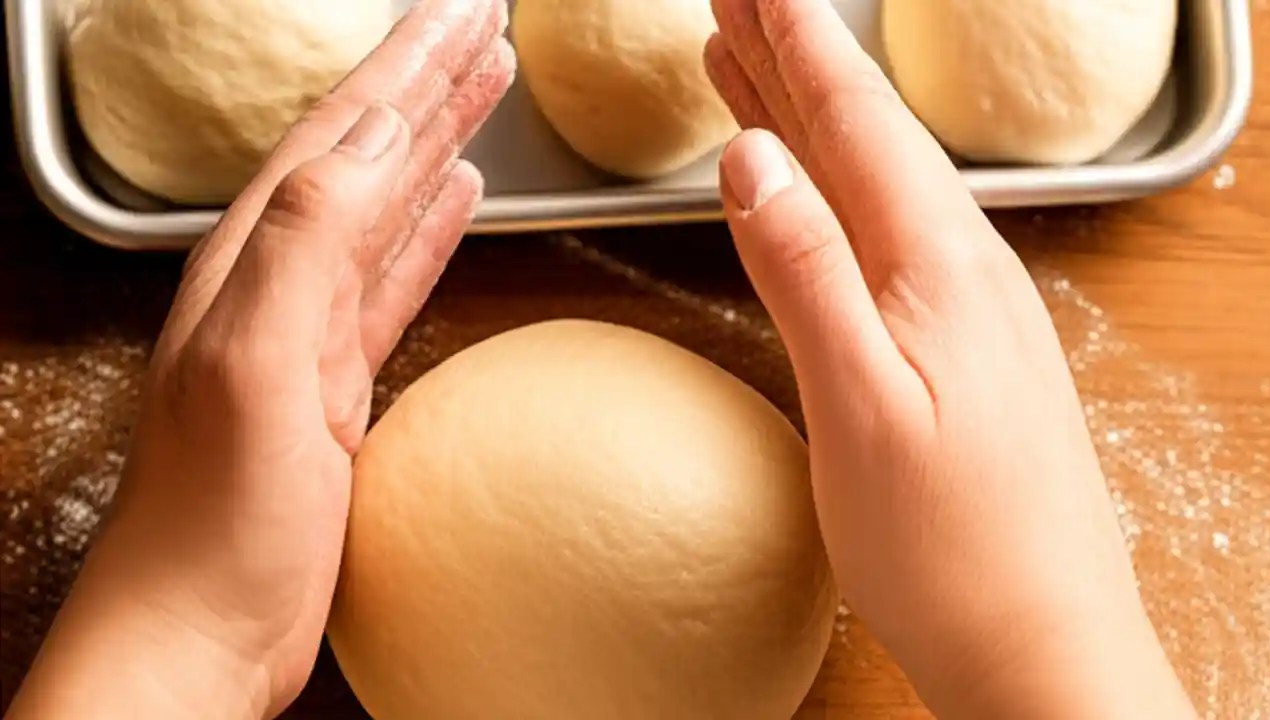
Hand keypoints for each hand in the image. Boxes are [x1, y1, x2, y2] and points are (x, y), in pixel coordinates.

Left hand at [8, 1, 513, 716]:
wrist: (199, 632)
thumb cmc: (212, 522)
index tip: (465, 9)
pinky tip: (458, 198)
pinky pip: (396, 277)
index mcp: (256, 260)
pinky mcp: (340, 382)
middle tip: (487, 22)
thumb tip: (374, 140)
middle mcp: (279, 279)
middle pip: (368, 151)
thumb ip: (306, 244)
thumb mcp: (253, 366)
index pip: (343, 132)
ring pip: (388, 203)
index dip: (406, 62)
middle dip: (428, 79)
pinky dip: (430, 227)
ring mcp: (311, 330)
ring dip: (437, 139)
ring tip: (483, 86)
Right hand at [706, 0, 1193, 716]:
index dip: (794, 43)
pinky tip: (824, 186)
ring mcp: (973, 307)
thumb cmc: (949, 546)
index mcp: (936, 263)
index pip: (854, 121)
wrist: (1042, 645)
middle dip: (796, 58)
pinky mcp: (969, 348)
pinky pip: (895, 231)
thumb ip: (807, 271)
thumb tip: (752, 158)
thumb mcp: (857, 406)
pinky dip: (844, 186)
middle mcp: (965, 266)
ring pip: (879, 179)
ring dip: (815, 117)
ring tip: (754, 67)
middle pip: (867, 135)